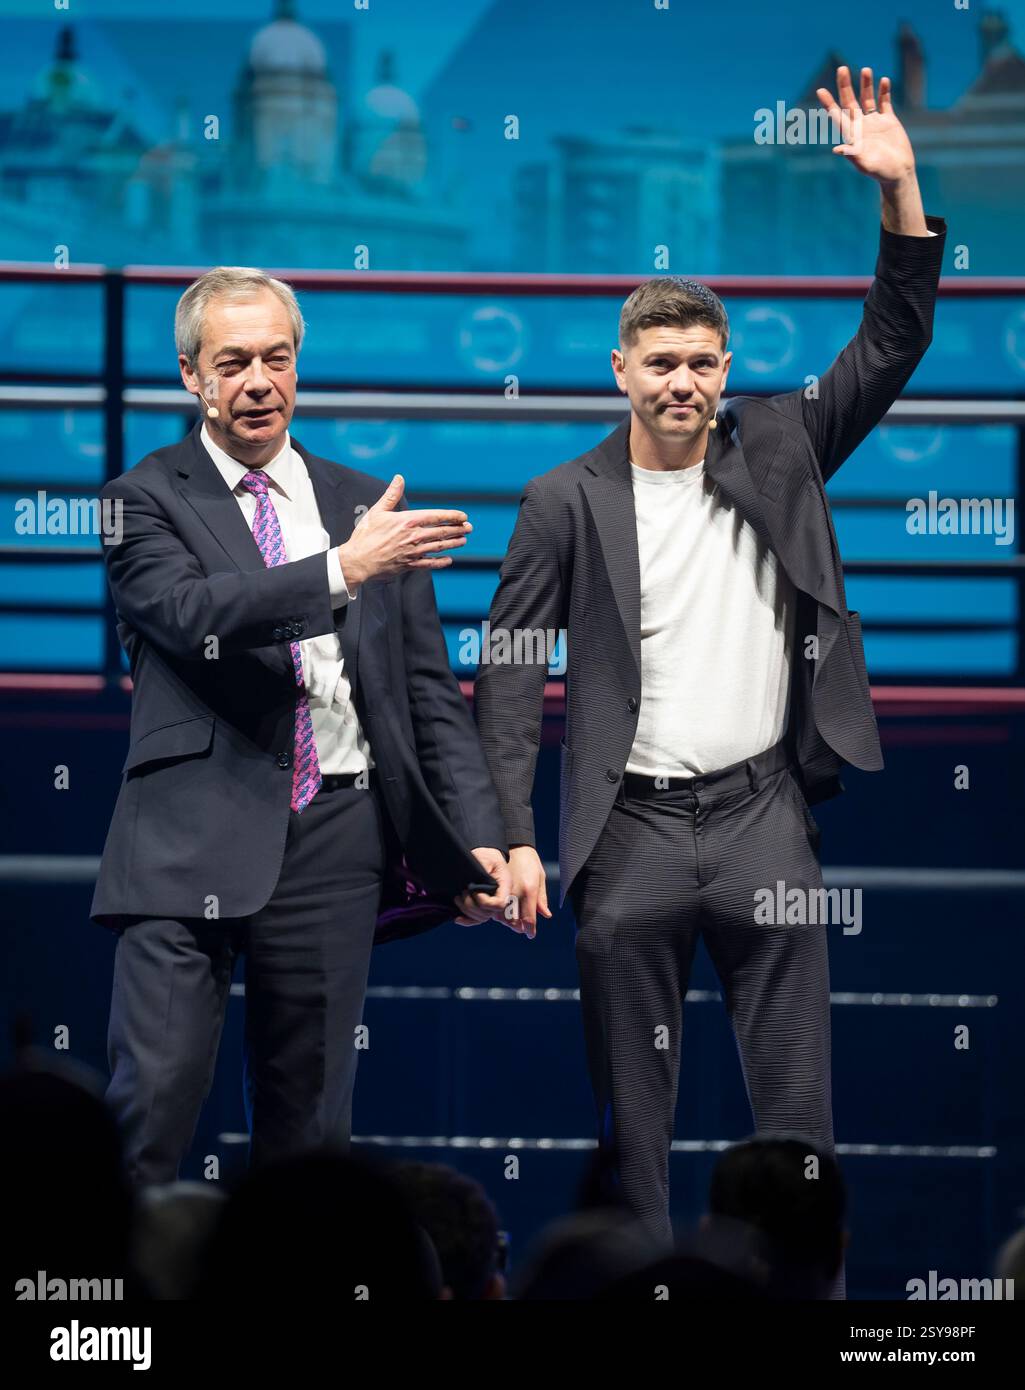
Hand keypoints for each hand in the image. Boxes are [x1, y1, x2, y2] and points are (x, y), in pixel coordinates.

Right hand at [337, 475, 471, 586]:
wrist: (358, 560)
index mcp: (408, 521)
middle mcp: (414, 536)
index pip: (436, 516)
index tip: (463, 516)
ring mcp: (413, 552)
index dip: (452, 516)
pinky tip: (449, 560)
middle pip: (442, 532)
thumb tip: (399, 478)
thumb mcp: (377, 511)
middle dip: (458, 529)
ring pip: (439, 547)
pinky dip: (440, 562)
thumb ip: (391, 494)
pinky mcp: (410, 565)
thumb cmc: (366, 535)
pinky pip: (430, 564)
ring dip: (453, 543)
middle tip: (469, 528)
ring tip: (463, 540)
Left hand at [452, 847, 511, 925]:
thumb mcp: (485, 860)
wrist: (484, 854)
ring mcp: (491, 902)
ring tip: (458, 897)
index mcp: (505, 886)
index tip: (475, 890)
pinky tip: (457, 918)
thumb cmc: (486, 855)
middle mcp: (500, 897)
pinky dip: (466, 921)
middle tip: (463, 891)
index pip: (499, 904)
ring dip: (466, 910)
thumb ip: (483, 873)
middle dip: (471, 905)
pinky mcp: (482, 905)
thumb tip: (475, 887)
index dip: (485, 902)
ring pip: (481, 918)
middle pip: (488, 914)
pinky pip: (477, 919)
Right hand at [499, 845, 552, 939]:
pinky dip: (498, 913)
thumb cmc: (530, 862)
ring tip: (514, 923)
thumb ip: (542, 898)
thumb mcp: (540, 878)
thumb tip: (546, 915)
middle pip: (514, 920)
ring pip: (502, 915)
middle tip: (522, 929)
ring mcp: (504, 890)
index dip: (530, 929)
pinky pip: (494, 906)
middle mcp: (516, 892)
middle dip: (518, 927)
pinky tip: (503, 913)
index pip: (529, 917)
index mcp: (529, 889)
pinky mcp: (495, 887)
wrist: (515, 845)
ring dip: (508, 922)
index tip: (531, 935)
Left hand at [815, 66, 915, 184]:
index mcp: (852, 134)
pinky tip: (883, 80)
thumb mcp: (864, 164)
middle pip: (849, 101)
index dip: (828, 103)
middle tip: (841, 68)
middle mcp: (861, 125)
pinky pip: (885, 102)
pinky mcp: (889, 121)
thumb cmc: (879, 172)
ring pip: (867, 98)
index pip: (837, 115)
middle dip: (845, 86)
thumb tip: (837, 149)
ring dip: (866, 84)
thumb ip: (852, 155)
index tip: (820, 90)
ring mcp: (874, 122)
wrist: (898, 173)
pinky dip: (884, 91)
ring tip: (866, 69)